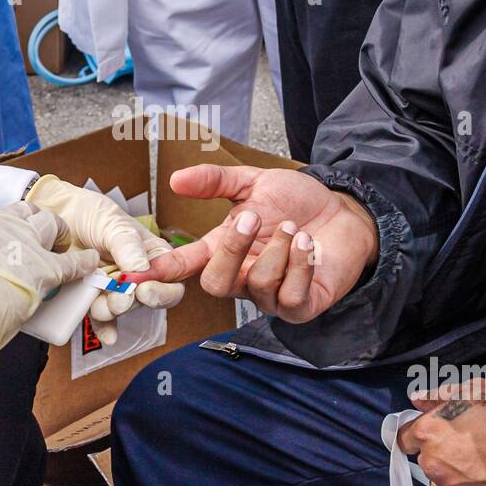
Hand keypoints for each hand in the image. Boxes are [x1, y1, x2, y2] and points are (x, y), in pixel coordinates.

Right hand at [0, 202, 99, 384]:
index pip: (2, 215)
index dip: (13, 224)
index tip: (14, 231)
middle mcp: (4, 226)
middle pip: (29, 213)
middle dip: (39, 221)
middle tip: (43, 234)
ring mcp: (28, 243)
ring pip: (52, 225)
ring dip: (60, 233)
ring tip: (64, 242)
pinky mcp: (47, 267)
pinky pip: (72, 261)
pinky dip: (83, 263)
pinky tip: (90, 263)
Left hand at [25, 175, 184, 341]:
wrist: (56, 216)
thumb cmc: (90, 213)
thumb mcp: (112, 222)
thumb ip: (128, 244)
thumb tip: (141, 269)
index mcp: (152, 256)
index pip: (171, 281)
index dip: (164, 291)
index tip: (144, 289)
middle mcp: (137, 275)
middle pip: (146, 300)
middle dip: (132, 302)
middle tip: (118, 298)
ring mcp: (115, 288)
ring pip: (123, 310)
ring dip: (113, 312)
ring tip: (100, 304)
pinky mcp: (94, 297)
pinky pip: (102, 319)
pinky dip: (104, 328)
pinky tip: (107, 336)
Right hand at [127, 165, 379, 322]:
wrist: (345, 213)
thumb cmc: (297, 202)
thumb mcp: (255, 183)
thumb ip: (216, 181)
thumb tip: (176, 179)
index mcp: (225, 249)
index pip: (188, 264)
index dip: (165, 269)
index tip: (140, 272)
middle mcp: (243, 277)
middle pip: (216, 282)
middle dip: (232, 248)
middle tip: (251, 217)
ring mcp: (271, 296)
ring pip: (258, 285)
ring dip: (279, 249)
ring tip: (295, 227)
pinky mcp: (301, 307)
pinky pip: (290, 297)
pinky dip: (300, 265)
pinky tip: (310, 245)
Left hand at [396, 379, 485, 485]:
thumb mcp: (476, 389)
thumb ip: (440, 395)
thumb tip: (418, 400)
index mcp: (430, 432)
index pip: (403, 439)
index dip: (419, 435)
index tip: (433, 435)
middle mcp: (434, 463)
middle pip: (425, 462)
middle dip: (441, 454)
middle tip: (468, 447)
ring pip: (440, 485)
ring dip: (453, 478)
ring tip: (480, 467)